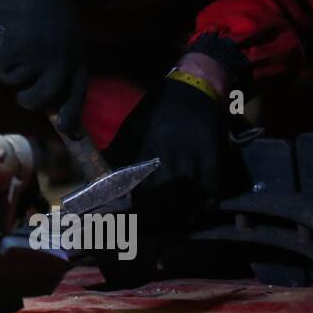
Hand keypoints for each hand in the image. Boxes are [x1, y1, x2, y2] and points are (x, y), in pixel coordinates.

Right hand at [0, 0, 87, 133]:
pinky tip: (6, 37)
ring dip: (10, 66)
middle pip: (38, 99)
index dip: (71, 117)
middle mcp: (60, 63)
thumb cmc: (49, 14)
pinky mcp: (16, 50)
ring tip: (17, 43)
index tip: (67, 130)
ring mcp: (37, 58)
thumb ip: (62, 67)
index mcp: (77, 60)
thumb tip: (52, 101)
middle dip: (27, 100)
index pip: (77, 96)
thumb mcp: (66, 41)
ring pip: (13, 81)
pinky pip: (0, 65)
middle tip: (23, 95)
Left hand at [118, 77, 226, 227]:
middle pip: (163, 189)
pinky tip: (201, 212)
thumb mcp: (133, 125)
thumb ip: (118, 149)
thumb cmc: (158, 110)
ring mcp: (193, 152)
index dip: (137, 202)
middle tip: (157, 224)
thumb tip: (100, 174)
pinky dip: (207, 201)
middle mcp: (170, 149)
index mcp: (147, 142)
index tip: (134, 216)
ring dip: (183, 210)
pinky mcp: (213, 154)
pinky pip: (211, 184)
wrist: (193, 88)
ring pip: (187, 189)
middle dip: (159, 211)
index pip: (139, 180)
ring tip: (179, 223)